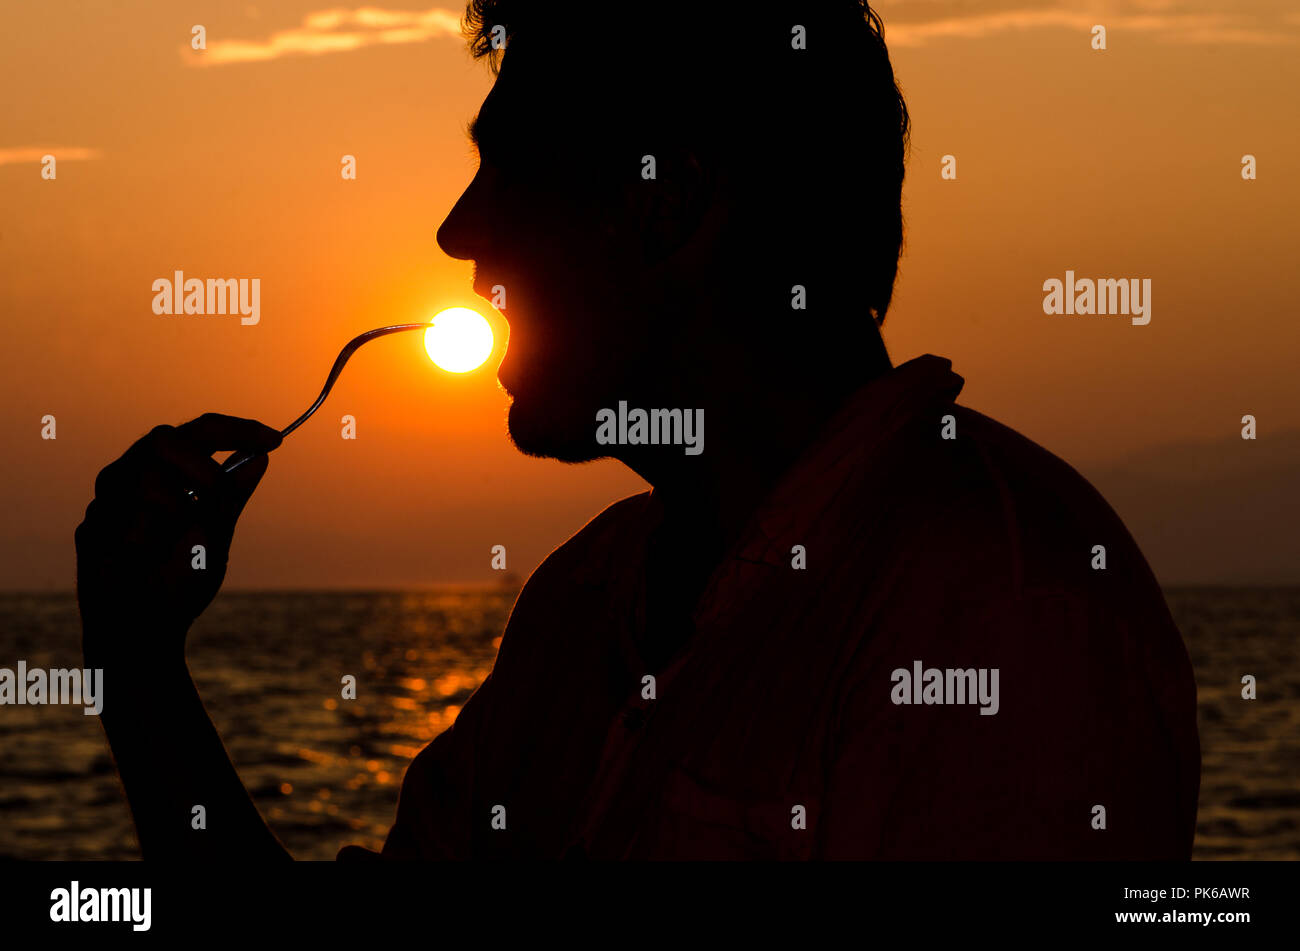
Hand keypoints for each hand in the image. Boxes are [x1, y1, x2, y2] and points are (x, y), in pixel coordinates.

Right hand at [75, 413, 281, 666]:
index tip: (276, 439)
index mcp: (168, 475)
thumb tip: (262, 457)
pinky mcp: (90, 525)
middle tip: (216, 495)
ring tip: (176, 543)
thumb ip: (231, 496)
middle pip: (164, 437)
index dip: (238, 429)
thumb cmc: (180, 583)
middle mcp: (134, 478)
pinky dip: (149, 537)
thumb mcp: (216, 534)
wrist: (143, 630)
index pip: (200, 431)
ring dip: (177, 511)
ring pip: (147, 475)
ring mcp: (108, 499)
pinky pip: (124, 514)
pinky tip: (146, 558)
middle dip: (200, 466)